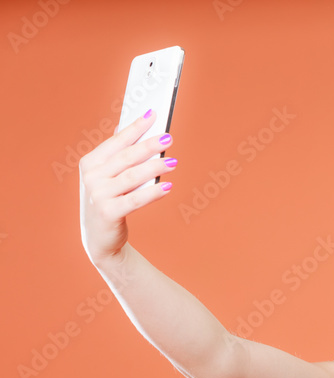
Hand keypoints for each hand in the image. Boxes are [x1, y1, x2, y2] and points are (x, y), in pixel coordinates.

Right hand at [79, 109, 176, 265]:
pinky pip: (135, 200)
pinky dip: (153, 193)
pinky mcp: (108, 213)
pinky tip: (169, 187)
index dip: (135, 127)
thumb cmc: (108, 201)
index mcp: (90, 163)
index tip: (153, 114)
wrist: (100, 238)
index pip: (117, 141)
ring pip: (132, 177)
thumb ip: (116, 154)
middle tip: (168, 138)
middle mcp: (91, 177)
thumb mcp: (107, 176)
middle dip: (148, 146)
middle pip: (126, 157)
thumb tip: (126, 127)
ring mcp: (98, 195)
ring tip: (174, 162)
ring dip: (155, 167)